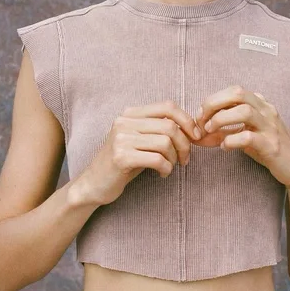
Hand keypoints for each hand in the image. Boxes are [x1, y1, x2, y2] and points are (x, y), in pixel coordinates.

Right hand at [86, 101, 201, 204]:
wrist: (94, 184)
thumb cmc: (124, 162)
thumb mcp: (141, 140)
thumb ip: (160, 129)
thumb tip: (192, 128)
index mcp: (131, 113)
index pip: (167, 106)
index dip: (186, 120)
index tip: (195, 136)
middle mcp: (124, 122)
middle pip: (169, 126)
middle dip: (184, 144)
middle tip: (185, 159)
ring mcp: (121, 138)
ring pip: (165, 143)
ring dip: (174, 159)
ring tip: (169, 167)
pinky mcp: (121, 157)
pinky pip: (157, 159)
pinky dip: (166, 168)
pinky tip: (162, 174)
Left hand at [194, 86, 289, 187]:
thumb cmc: (268, 146)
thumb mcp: (247, 133)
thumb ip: (225, 129)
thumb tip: (199, 132)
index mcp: (260, 104)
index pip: (234, 90)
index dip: (214, 99)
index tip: (201, 114)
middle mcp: (266, 110)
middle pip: (238, 93)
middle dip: (214, 103)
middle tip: (202, 120)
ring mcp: (270, 127)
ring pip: (244, 111)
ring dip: (221, 119)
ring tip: (211, 131)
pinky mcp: (271, 145)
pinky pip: (249, 137)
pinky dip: (231, 140)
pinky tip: (225, 146)